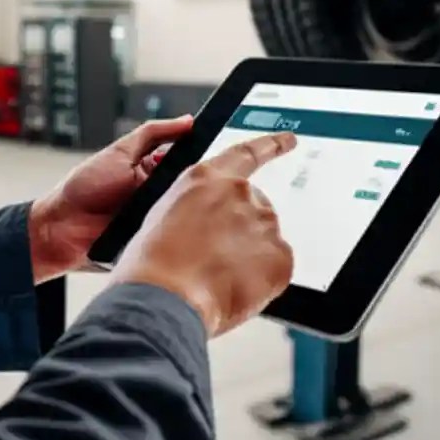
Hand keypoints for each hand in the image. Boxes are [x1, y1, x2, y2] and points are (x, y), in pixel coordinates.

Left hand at [28, 116, 194, 282]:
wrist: (64, 225)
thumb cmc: (86, 186)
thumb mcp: (122, 150)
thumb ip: (154, 133)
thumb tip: (187, 121)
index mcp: (153, 168)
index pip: (188, 161)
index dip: (201, 156)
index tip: (215, 151)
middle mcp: (159, 191)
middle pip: (190, 184)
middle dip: (193, 180)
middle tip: (190, 175)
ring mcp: (157, 215)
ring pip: (184, 207)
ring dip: (181, 202)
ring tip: (171, 197)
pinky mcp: (153, 236)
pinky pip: (171, 229)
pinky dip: (170, 222)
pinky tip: (168, 218)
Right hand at [109, 132, 297, 337]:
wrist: (164, 299)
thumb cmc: (152, 265)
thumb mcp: (164, 217)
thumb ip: (197, 210)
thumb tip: (213, 226)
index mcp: (207, 179)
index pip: (247, 154)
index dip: (270, 145)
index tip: (287, 140)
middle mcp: (239, 193)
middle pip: (255, 207)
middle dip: (244, 231)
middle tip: (220, 258)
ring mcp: (262, 223)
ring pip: (264, 239)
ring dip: (249, 255)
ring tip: (217, 278)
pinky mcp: (279, 255)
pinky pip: (276, 266)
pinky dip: (261, 279)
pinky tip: (235, 288)